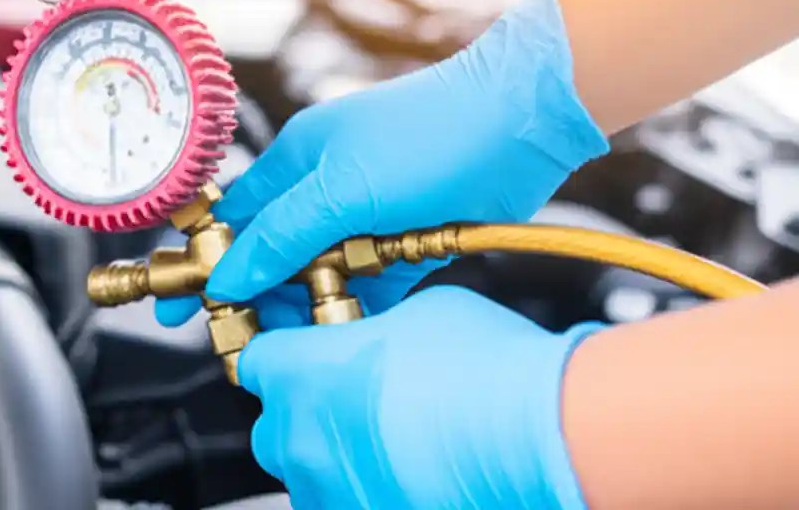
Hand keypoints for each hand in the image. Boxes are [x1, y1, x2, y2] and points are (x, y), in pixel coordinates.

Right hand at [155, 0, 608, 327]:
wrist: (522, 122)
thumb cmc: (428, 134)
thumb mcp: (340, 188)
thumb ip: (280, 236)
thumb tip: (226, 276)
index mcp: (296, 163)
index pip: (232, 221)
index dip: (205, 264)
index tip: (179, 307)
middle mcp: (325, 188)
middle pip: (274, 255)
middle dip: (259, 298)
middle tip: (245, 343)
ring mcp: (365, 214)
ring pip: (319, 275)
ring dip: (311, 307)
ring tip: (299, 345)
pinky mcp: (405, 239)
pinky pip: (369, 284)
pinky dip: (358, 308)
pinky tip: (348, 334)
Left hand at [240, 286, 600, 508]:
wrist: (548, 438)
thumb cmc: (490, 374)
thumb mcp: (421, 314)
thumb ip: (377, 330)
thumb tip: (380, 338)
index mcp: (300, 375)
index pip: (257, 359)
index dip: (286, 354)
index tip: (307, 355)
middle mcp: (299, 441)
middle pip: (277, 424)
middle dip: (311, 413)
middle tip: (362, 402)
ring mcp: (327, 495)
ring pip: (311, 476)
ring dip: (339, 460)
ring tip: (398, 446)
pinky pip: (348, 500)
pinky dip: (370, 491)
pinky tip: (414, 477)